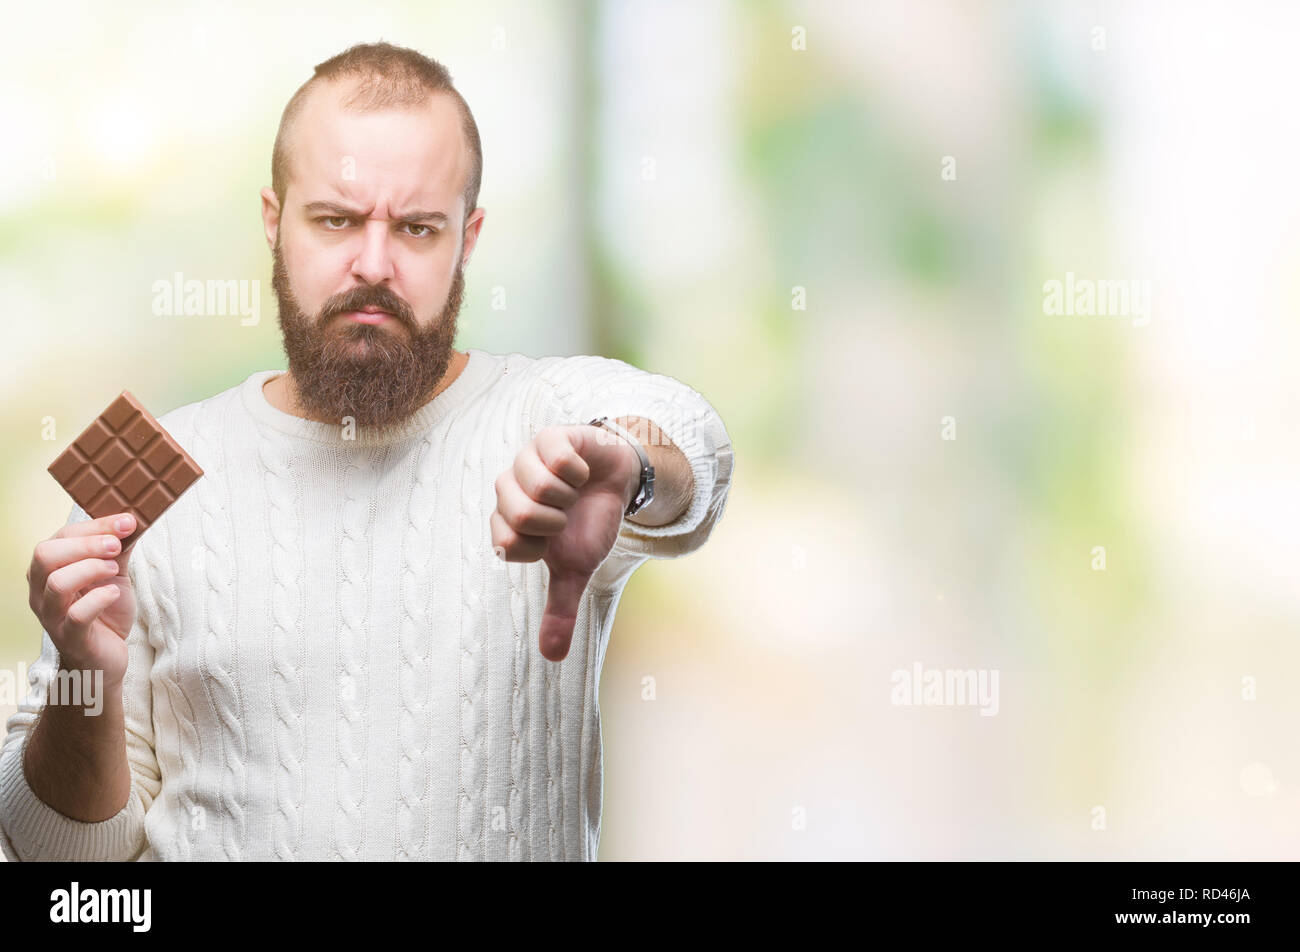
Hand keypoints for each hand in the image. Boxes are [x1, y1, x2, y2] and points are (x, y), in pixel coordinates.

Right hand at [26, 512, 140, 686]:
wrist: (104, 659)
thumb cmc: (105, 613)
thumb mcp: (113, 575)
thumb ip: (118, 549)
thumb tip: (131, 520)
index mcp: (49, 570)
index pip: (60, 537)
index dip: (94, 526)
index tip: (127, 521)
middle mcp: (42, 591)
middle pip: (46, 555)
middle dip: (86, 544)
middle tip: (116, 546)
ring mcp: (52, 616)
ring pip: (57, 583)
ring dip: (91, 569)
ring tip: (114, 570)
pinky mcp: (70, 638)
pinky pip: (77, 615)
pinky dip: (99, 599)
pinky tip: (114, 593)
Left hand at [491, 425, 640, 660]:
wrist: (616, 483)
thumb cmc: (588, 524)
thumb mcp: (575, 569)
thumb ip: (560, 609)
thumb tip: (552, 658)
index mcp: (505, 522)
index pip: (506, 545)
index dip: (539, 547)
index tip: (553, 541)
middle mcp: (507, 489)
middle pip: (519, 515)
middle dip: (555, 522)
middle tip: (565, 515)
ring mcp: (525, 460)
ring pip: (537, 485)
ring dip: (568, 496)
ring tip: (573, 492)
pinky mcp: (549, 437)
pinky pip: (556, 455)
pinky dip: (578, 470)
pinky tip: (581, 471)